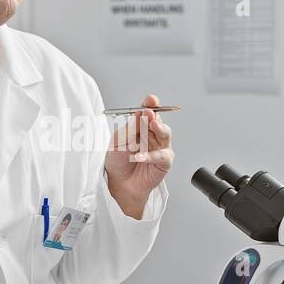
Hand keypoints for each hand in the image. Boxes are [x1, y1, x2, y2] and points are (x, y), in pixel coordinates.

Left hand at [104, 94, 173, 218]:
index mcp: (140, 126)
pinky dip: (150, 156)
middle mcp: (152, 135)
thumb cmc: (117, 161)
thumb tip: (141, 112)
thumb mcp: (119, 141)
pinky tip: (139, 157)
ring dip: (159, 129)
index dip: (151, 104)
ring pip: (165, 134)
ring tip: (152, 125)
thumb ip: (131, 127)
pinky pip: (162, 155)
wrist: (118, 183)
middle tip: (149, 113)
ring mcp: (160, 147)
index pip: (148, 111)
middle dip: (154, 116)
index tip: (151, 100)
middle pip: (158, 120)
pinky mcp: (163, 162)